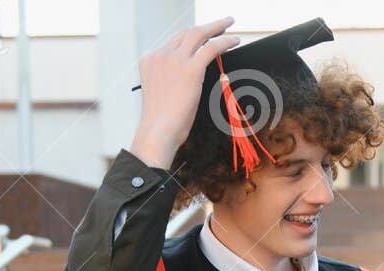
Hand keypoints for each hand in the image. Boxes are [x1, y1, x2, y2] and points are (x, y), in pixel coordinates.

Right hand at [129, 17, 241, 168]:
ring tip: (229, 24)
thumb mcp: (160, 95)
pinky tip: (234, 41)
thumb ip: (170, 81)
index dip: (190, 39)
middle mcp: (160, 55)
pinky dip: (225, 41)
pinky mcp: (190, 69)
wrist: (157, 133)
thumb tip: (189, 81)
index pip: (172, 42)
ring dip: (216, 27)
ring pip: (198, 33)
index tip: (202, 38)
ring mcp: (174, 60)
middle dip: (205, 27)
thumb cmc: (161, 123)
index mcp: (149, 61)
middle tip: (221, 24)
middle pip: (185, 33)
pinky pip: (211, 47)